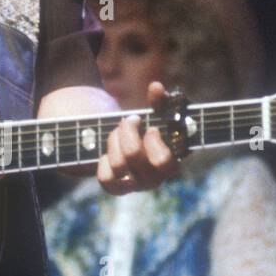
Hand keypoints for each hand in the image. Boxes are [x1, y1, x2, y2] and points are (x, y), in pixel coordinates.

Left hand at [96, 81, 180, 195]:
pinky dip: (103, 162)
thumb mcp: (159, 112)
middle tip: (130, 121)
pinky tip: (108, 153)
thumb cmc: (152, 126)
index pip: (163, 162)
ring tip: (118, 131)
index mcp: (172, 162)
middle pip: (133, 155)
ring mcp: (136, 185)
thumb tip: (156, 87)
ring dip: (114, 140)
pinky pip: (105, 180)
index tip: (151, 127)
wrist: (134, 144)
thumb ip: (161, 100)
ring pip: (118, 164)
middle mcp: (156, 178)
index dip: (153, 141)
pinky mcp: (118, 189)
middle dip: (127, 131)